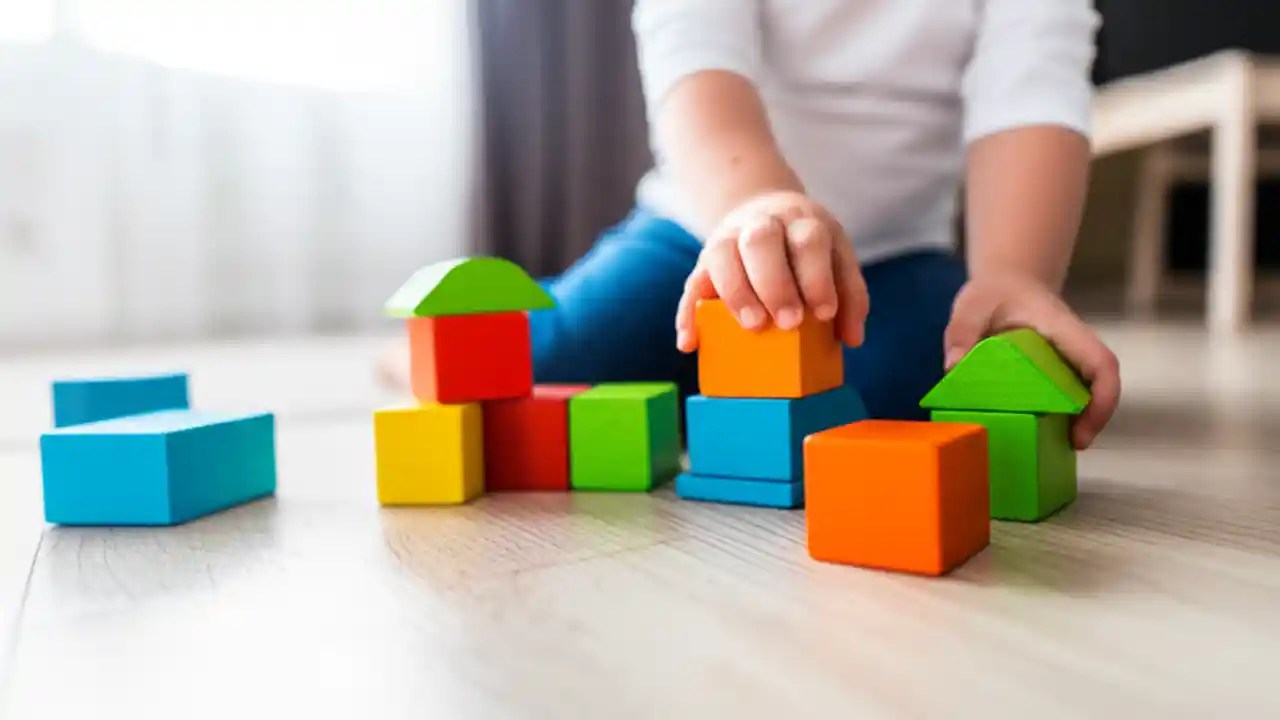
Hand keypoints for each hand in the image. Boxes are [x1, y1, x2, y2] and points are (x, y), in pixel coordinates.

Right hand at [674, 191, 868, 351]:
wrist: (764, 211)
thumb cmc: (806, 248)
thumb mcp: (836, 258)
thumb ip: (849, 294)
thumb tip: (852, 338)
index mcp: (801, 222)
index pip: (808, 241)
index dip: (816, 276)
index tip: (822, 312)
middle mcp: (762, 224)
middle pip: (761, 241)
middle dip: (774, 284)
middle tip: (788, 323)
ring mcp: (728, 239)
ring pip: (722, 254)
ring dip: (735, 292)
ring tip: (752, 326)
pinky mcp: (704, 262)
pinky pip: (691, 285)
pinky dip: (687, 314)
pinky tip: (690, 342)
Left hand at [944, 276, 1120, 449]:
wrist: (1007, 282)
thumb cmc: (994, 291)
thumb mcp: (972, 304)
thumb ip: (962, 332)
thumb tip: (953, 367)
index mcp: (1063, 329)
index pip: (1102, 364)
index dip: (1102, 400)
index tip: (1082, 431)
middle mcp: (1074, 345)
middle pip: (1100, 386)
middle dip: (1092, 420)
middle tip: (1069, 447)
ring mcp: (1069, 358)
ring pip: (1088, 392)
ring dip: (1077, 420)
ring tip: (1052, 447)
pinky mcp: (1057, 368)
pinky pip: (1068, 393)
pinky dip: (1060, 414)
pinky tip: (1036, 431)